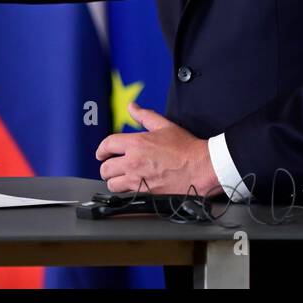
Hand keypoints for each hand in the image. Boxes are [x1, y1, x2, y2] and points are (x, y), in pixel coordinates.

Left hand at [95, 101, 221, 195]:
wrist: (200, 168)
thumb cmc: (186, 148)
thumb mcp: (164, 126)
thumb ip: (145, 116)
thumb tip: (132, 107)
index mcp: (136, 144)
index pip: (107, 144)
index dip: (101, 149)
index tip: (101, 153)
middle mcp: (133, 162)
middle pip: (105, 167)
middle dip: (106, 166)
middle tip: (110, 166)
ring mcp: (138, 179)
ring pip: (112, 184)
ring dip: (113, 181)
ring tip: (118, 179)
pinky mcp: (145, 193)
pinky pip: (126, 195)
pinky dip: (125, 192)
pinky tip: (131, 187)